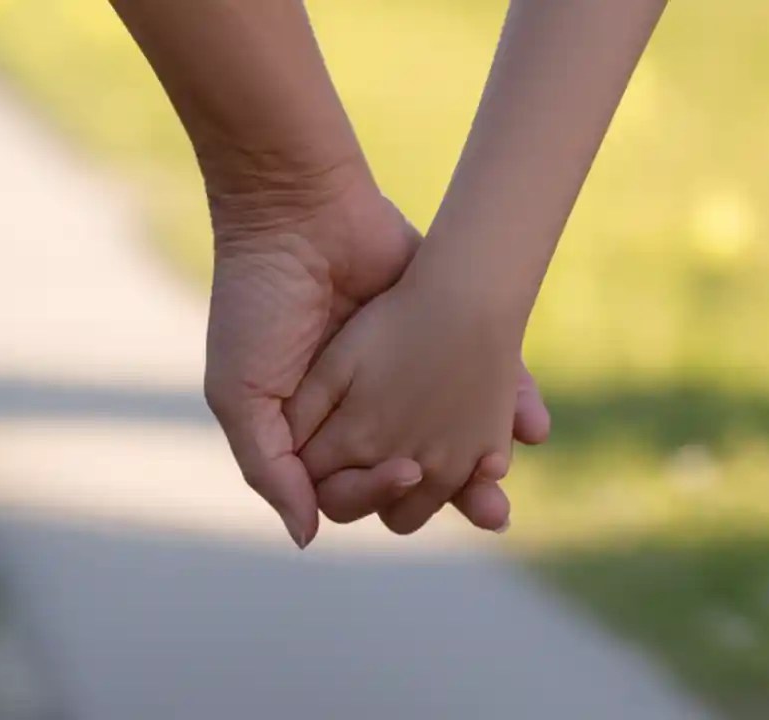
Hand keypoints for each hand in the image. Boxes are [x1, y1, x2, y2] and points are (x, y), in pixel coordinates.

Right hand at [203, 172, 548, 545]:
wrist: (295, 212)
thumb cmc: (256, 304)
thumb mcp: (238, 391)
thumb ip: (270, 468)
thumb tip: (308, 537)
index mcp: (309, 427)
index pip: (348, 488)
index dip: (375, 494)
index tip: (402, 474)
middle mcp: (358, 407)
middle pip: (407, 471)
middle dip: (448, 496)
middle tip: (490, 511)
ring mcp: (400, 371)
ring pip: (449, 436)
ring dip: (482, 464)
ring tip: (506, 479)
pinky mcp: (436, 331)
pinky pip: (480, 377)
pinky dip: (508, 403)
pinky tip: (530, 425)